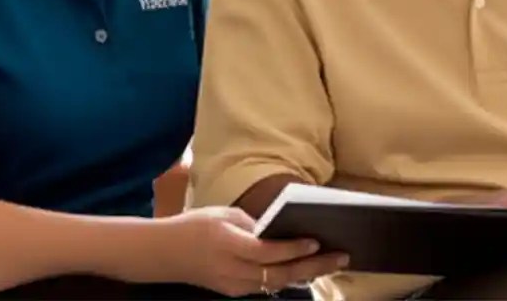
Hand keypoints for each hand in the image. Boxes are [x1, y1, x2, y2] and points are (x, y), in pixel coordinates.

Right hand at [152, 207, 348, 295]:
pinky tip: (308, 269)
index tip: (316, 240)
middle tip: (342, 257)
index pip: (267, 251)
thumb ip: (253, 224)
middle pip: (280, 273)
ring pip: (277, 283)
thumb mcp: (224, 214)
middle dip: (314, 266)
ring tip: (333, 263)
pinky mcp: (234, 291)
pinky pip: (267, 286)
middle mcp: (232, 269)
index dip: (294, 248)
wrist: (164, 253)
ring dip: (307, 274)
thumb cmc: (195, 226)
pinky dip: (289, 277)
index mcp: (228, 244)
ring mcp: (233, 285)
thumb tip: (282, 230)